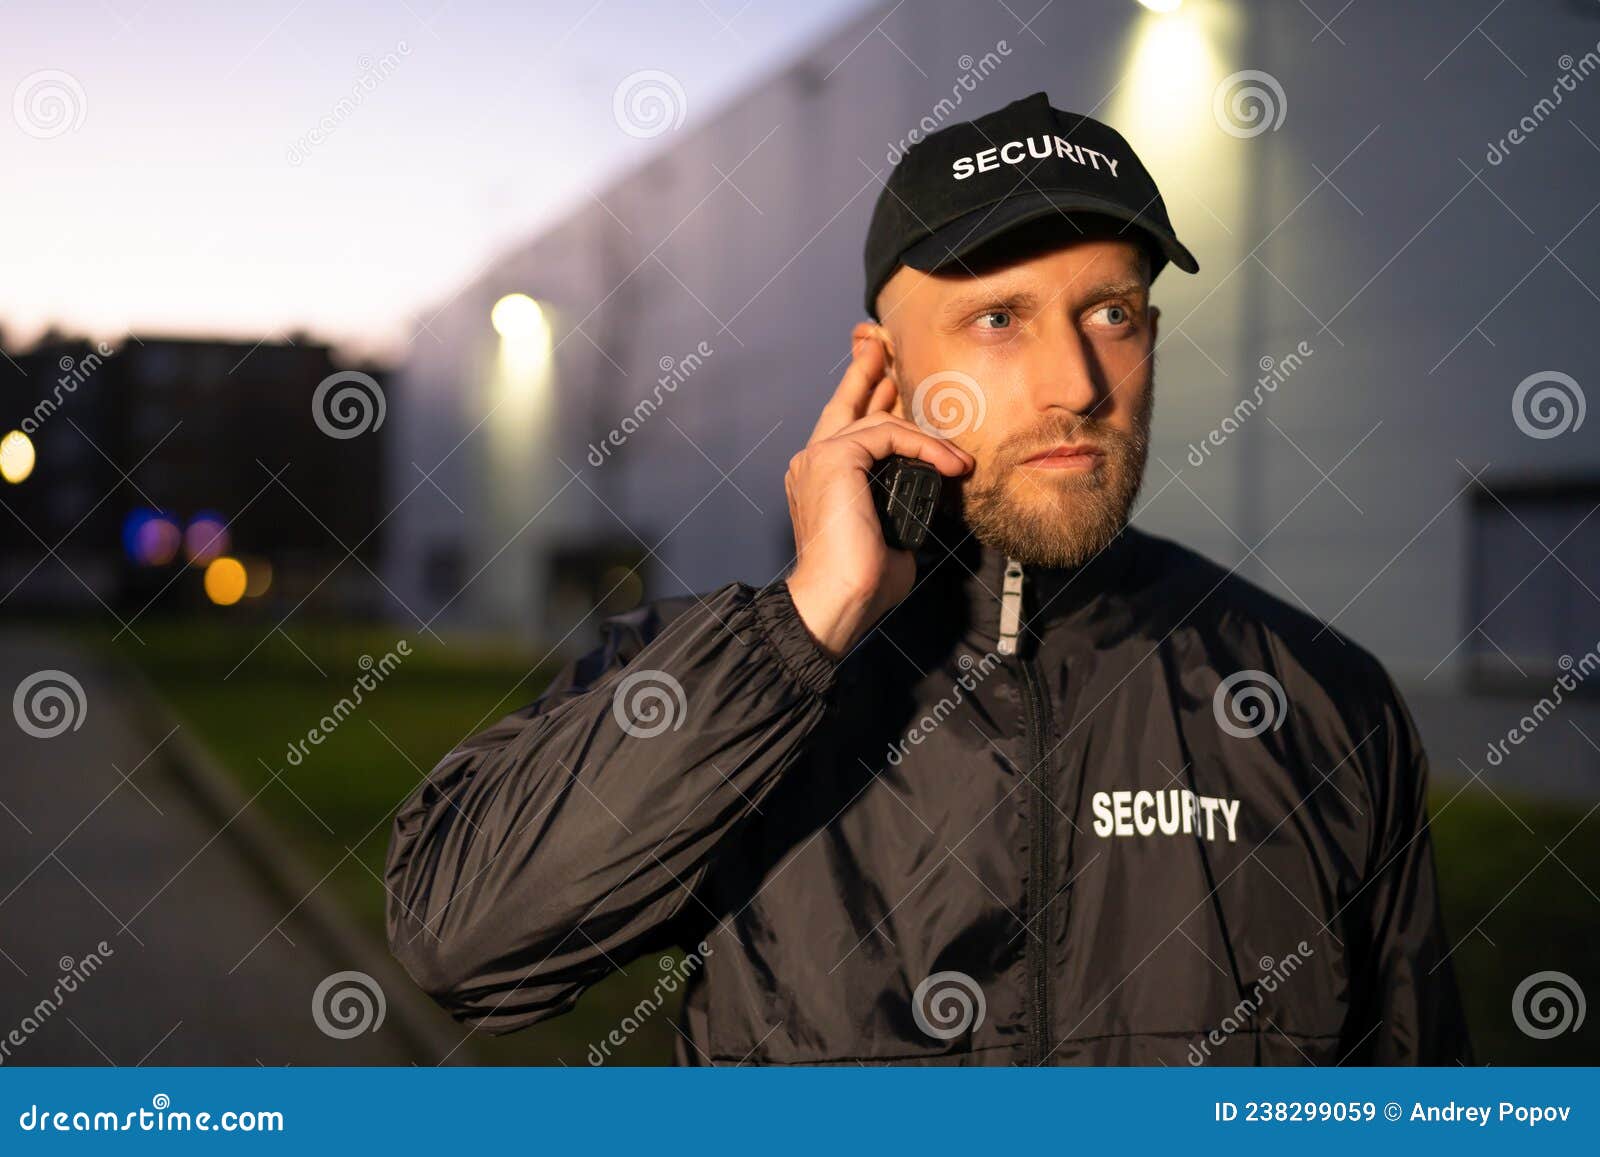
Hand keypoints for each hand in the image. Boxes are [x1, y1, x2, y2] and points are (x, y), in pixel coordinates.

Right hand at [784, 324, 973, 658]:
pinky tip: (952, 465)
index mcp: (820, 477)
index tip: (885, 376)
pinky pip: (889, 434)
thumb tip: (929, 501)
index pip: (844, 425)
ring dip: (925, 432)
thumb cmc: (861, 580)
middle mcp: (812, 460)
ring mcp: (819, 455)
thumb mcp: (890, 532)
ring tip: (958, 452)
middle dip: (872, 373)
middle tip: (888, 349)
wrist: (839, 598)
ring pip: (878, 419)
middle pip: (849, 403)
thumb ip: (902, 508)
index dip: (864, 395)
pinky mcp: (833, 458)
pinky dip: (926, 447)